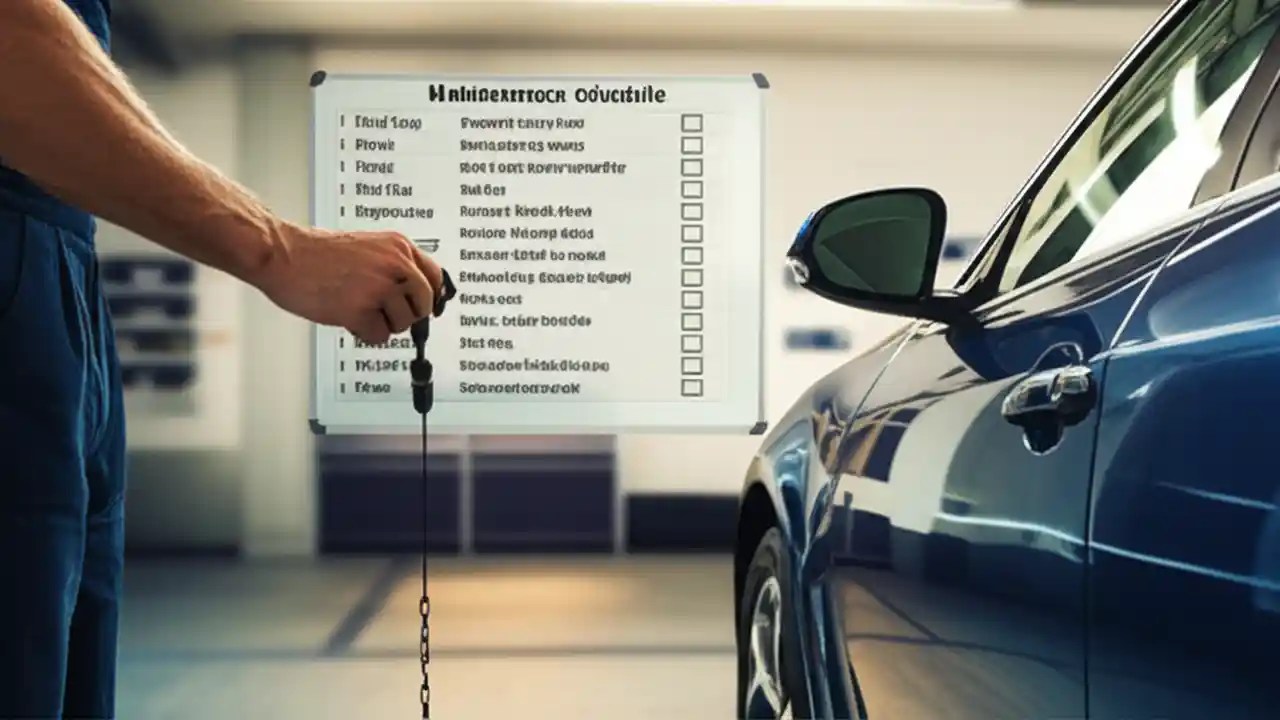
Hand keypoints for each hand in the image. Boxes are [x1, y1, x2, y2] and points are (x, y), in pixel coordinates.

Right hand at [252, 224, 444, 343]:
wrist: (283, 255)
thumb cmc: (316, 252)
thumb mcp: (368, 246)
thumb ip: (393, 265)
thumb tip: (414, 291)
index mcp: (399, 247)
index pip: (436, 278)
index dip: (430, 297)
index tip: (425, 307)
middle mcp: (395, 265)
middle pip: (424, 306)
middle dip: (405, 314)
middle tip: (381, 311)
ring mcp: (380, 288)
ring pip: (403, 324)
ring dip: (382, 324)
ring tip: (357, 307)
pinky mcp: (362, 310)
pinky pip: (380, 337)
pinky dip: (364, 332)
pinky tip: (347, 315)